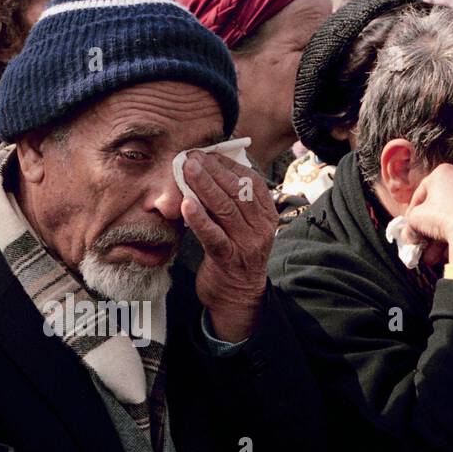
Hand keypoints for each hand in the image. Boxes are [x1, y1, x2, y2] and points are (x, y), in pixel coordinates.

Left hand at [181, 150, 278, 341]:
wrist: (238, 298)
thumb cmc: (234, 255)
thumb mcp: (240, 224)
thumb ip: (230, 201)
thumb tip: (208, 169)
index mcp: (266, 214)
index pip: (250, 181)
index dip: (227, 164)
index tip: (206, 153)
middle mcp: (261, 227)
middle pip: (237, 192)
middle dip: (212, 171)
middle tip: (190, 157)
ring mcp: (247, 244)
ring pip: (226, 209)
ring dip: (204, 186)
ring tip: (186, 170)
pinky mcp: (229, 260)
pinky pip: (214, 236)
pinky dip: (200, 219)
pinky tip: (186, 204)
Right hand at [400, 163, 452, 273]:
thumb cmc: (443, 219)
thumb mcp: (415, 219)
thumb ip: (410, 221)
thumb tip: (411, 230)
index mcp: (443, 171)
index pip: (421, 193)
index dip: (413, 212)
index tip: (411, 225)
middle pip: (441, 203)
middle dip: (431, 225)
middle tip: (425, 240)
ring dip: (446, 231)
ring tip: (438, 250)